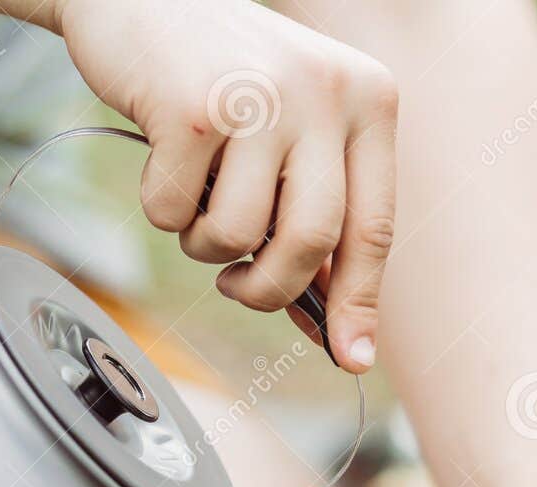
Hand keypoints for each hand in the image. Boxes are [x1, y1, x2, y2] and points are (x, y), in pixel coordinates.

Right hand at [53, 0, 397, 371]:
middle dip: (270, 289)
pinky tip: (163, 158)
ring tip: (197, 196)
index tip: (351, 357)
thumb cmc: (221, 80)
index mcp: (368, 100)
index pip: (374, 227)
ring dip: (206, 243)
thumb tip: (339, 333)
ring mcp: (258, 97)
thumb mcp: (292, 136)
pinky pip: (174, 212)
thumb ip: (317, 216)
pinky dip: (161, 206)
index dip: (359, 303)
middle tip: (239, 288)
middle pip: (311, 244)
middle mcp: (324, 93)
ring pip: (239, 236)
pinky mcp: (192, 107)